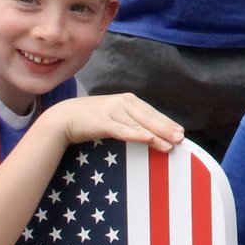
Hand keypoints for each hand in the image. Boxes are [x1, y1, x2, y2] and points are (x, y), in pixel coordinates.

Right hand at [45, 92, 183, 153]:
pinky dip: (137, 134)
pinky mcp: (104, 122)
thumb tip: (148, 132)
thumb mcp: (113, 115)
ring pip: (140, 125)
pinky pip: (124, 130)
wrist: (63, 117)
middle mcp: (124, 103)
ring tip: (170, 144)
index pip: (152, 113)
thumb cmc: (90, 118)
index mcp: (128, 100)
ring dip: (157, 134)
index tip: (180, 132)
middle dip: (167, 128)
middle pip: (150, 118)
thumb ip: (129, 120)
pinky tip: (148, 139)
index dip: (167, 123)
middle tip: (181, 138)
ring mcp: (114, 112)